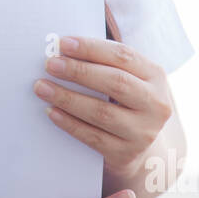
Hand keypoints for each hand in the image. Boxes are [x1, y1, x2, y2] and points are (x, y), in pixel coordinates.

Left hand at [34, 36, 173, 182]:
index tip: (63, 43)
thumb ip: (104, 63)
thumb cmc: (125, 101)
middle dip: (79, 71)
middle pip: (115, 82)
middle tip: (51, 65)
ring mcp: (143, 132)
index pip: (123, 56)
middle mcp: (156, 104)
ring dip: (67, 98)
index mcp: (156, 76)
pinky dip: (69, 123)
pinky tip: (51, 111)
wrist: (139, 147)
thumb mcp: (127, 78)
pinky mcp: (126, 154)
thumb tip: (64, 48)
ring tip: (42, 87)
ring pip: (102, 112)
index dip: (92, 48)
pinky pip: (93, 137)